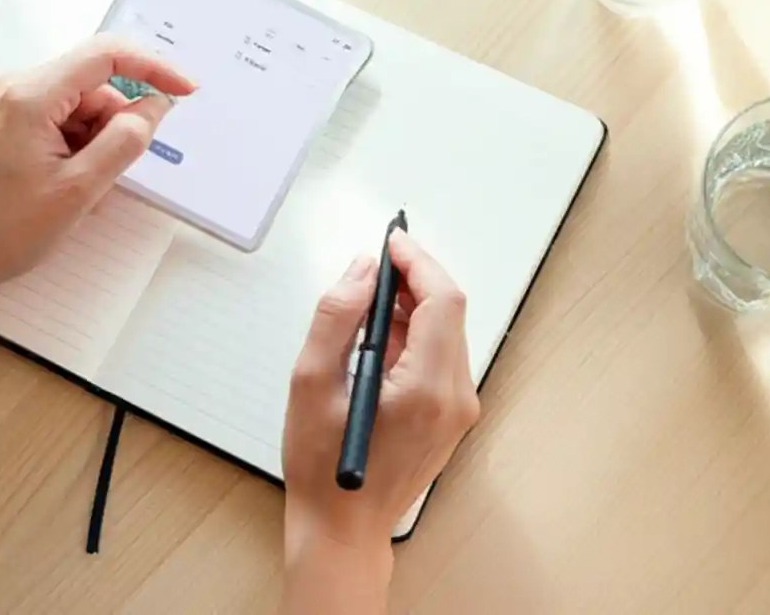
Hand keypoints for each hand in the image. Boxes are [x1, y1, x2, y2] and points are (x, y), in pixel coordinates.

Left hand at [0, 34, 195, 295]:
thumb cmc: (7, 229)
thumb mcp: (81, 189)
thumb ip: (125, 141)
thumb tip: (156, 106)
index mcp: (31, 96)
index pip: (106, 55)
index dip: (153, 68)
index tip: (186, 90)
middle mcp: (18, 87)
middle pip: (96, 84)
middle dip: (118, 124)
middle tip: (109, 174)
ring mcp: (13, 102)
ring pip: (85, 105)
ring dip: (99, 141)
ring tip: (82, 187)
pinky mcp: (13, 120)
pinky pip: (66, 118)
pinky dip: (82, 146)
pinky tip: (70, 182)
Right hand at [282, 231, 479, 603]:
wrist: (342, 528)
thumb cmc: (322, 466)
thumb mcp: (311, 381)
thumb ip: (336, 316)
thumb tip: (362, 270)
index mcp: (425, 388)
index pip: (441, 300)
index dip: (417, 262)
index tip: (390, 241)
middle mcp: (454, 397)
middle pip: (449, 312)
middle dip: (414, 280)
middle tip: (373, 268)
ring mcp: (458, 410)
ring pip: (447, 333)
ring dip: (413, 309)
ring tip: (367, 308)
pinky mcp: (452, 417)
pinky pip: (442, 358)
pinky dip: (415, 337)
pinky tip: (379, 343)